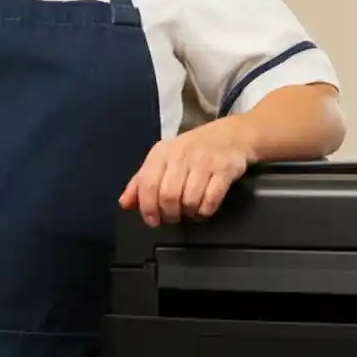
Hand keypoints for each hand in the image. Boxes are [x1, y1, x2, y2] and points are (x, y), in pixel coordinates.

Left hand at [118, 117, 255, 226]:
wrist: (232, 135)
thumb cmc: (192, 150)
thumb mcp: (164, 159)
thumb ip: (142, 181)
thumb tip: (125, 203)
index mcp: (162, 152)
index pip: (148, 184)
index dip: (148, 207)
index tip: (152, 220)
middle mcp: (182, 155)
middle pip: (168, 195)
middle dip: (169, 214)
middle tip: (173, 217)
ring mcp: (205, 161)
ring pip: (190, 200)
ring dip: (188, 214)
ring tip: (190, 212)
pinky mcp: (225, 169)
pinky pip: (211, 200)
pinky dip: (205, 212)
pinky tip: (203, 210)